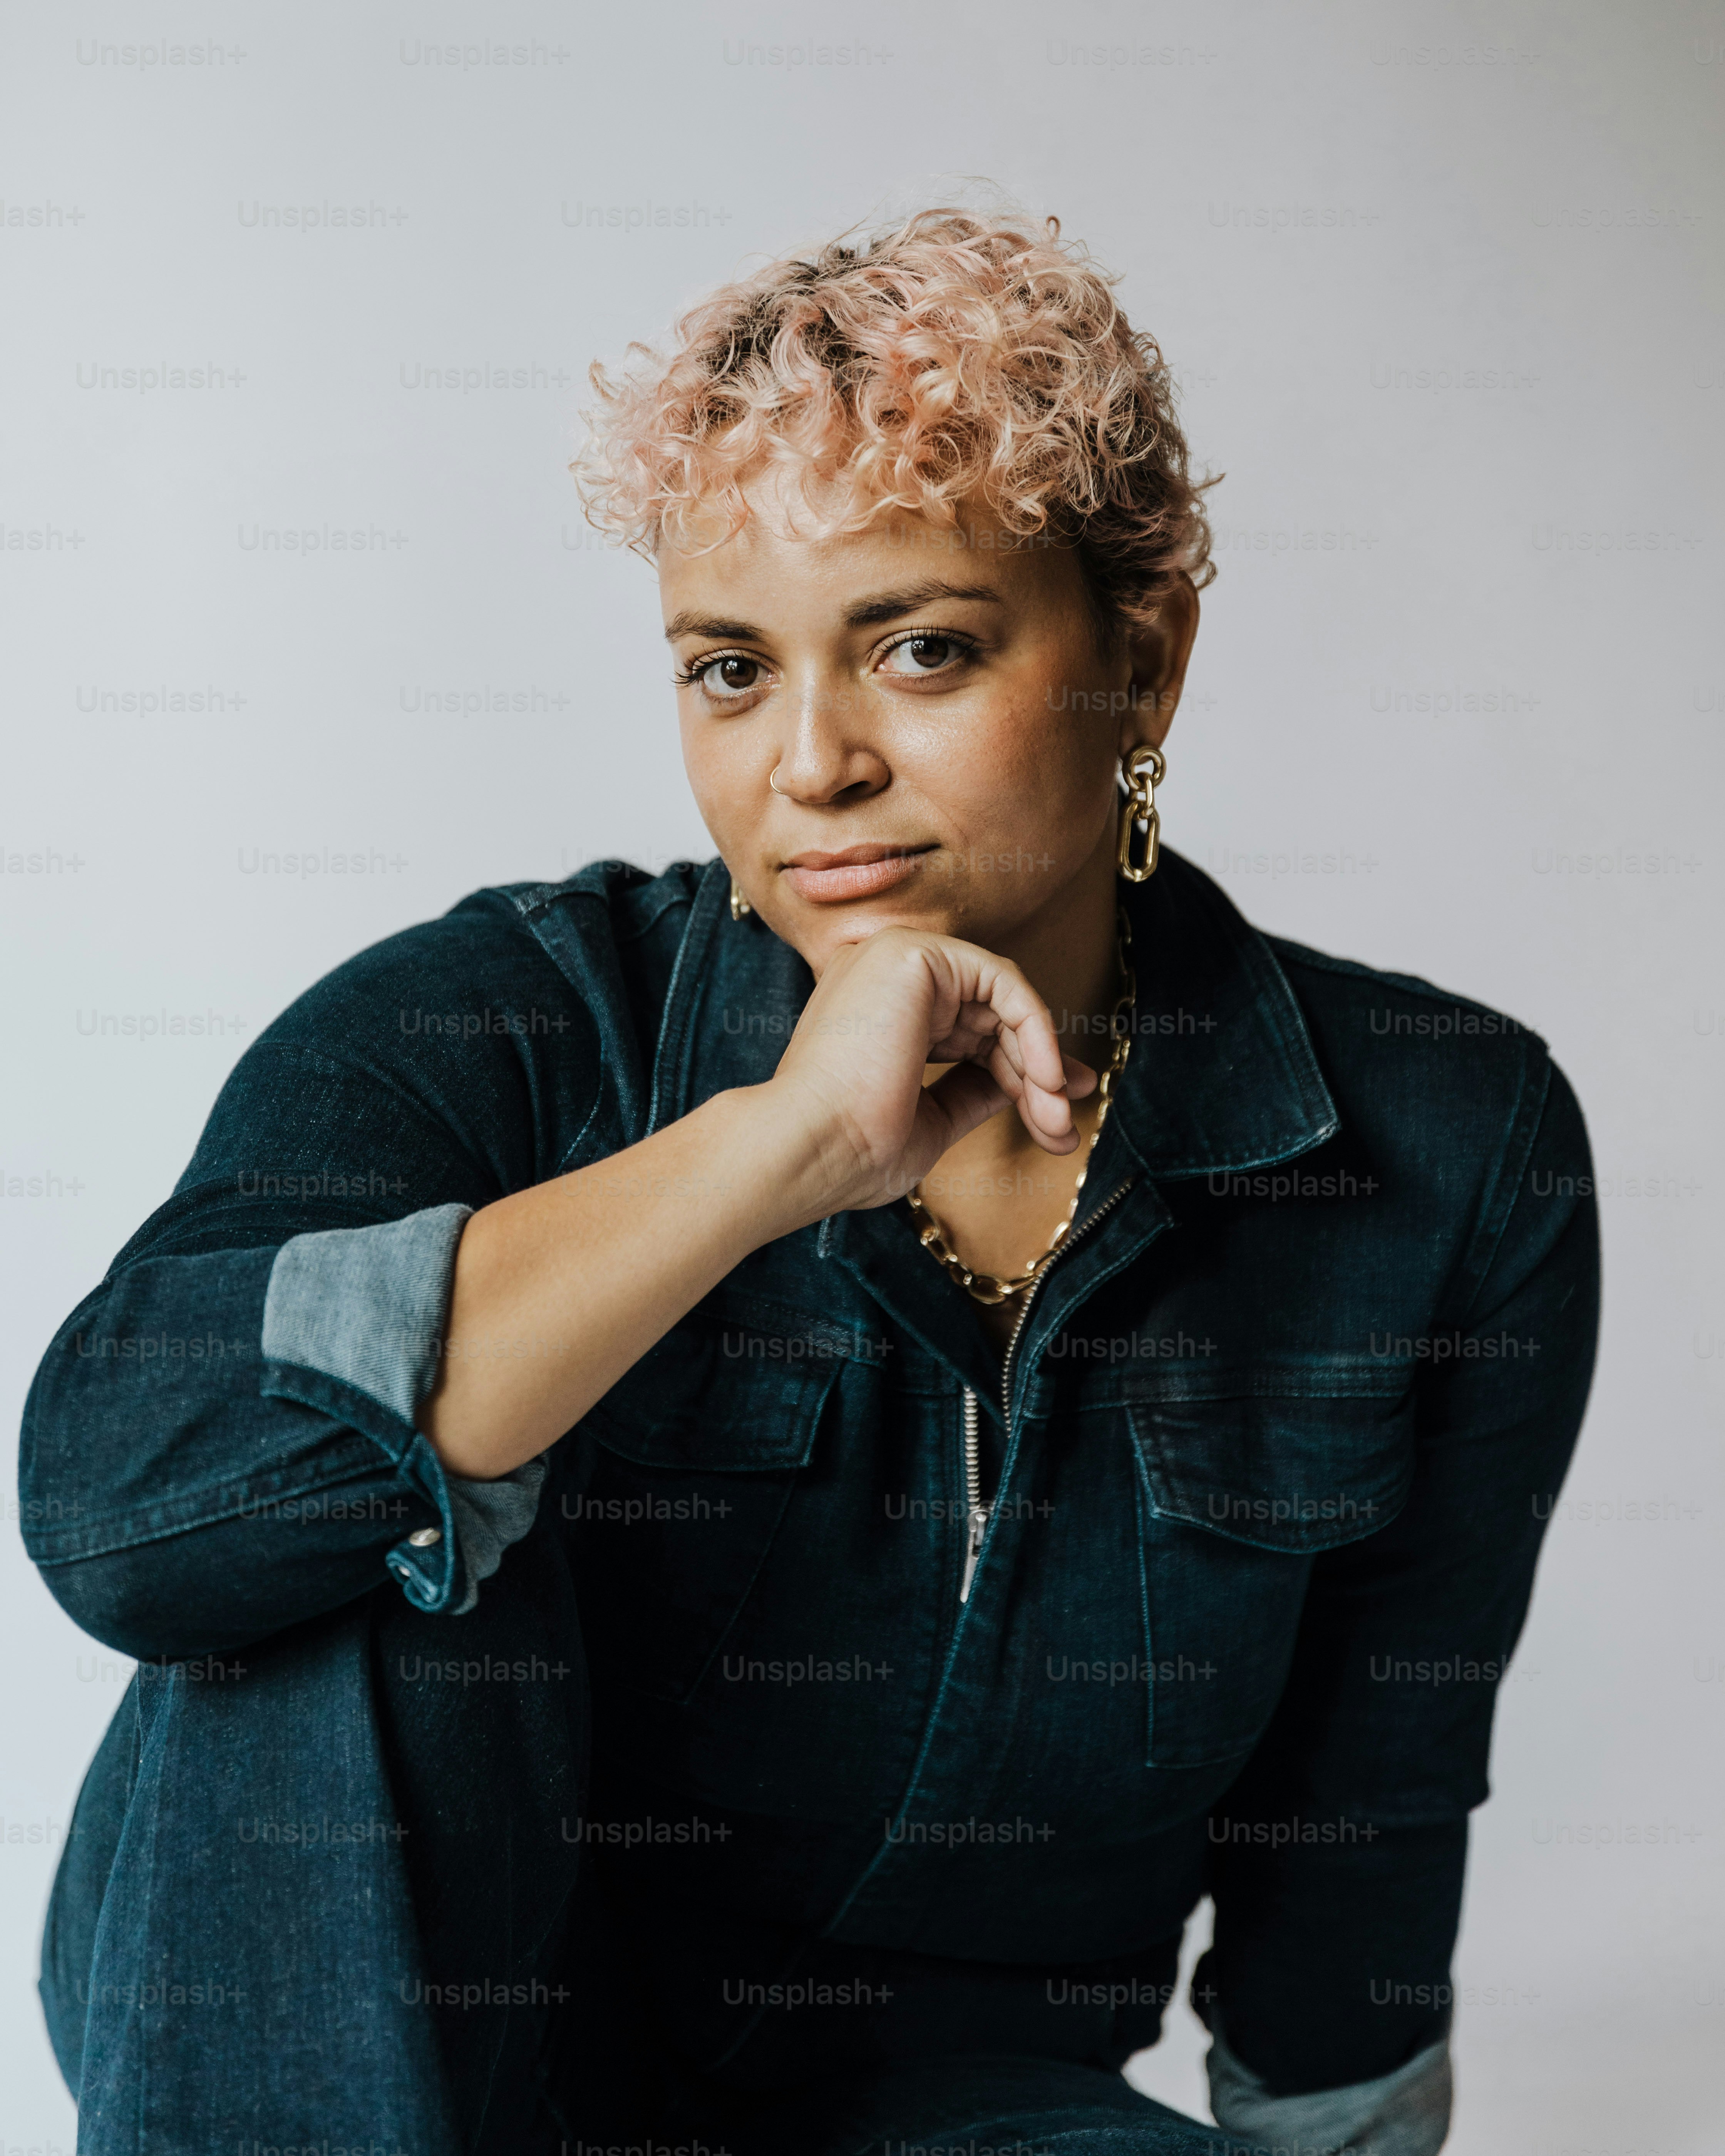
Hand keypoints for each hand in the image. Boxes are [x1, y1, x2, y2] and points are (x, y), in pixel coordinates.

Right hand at [764, 926, 1097, 1219]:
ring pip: (1001, 998)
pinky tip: (1044, 1081)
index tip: (1058, 1122)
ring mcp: (894, 958)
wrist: (807, 1151)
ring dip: (1040, 1061)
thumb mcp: (932, 1120)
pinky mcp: (912, 954)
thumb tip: (1037, 1086)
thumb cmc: (851, 1150)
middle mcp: (882, 977)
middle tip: (1065, 1129)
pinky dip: (1035, 1029)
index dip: (1021, 1073)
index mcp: (877, 1013)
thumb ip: (975, 1090)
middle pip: (990, 1015)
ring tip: (1055, 1121)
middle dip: (1038, 1073)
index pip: (969, 1031)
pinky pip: (1002, 982)